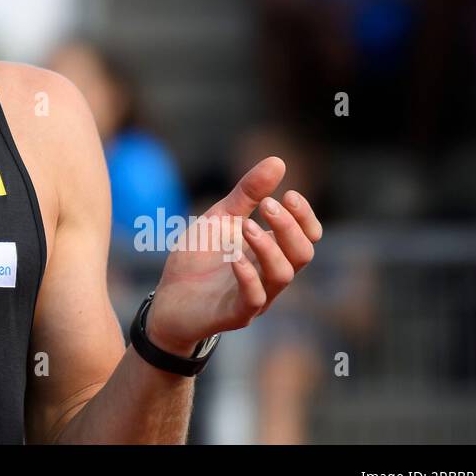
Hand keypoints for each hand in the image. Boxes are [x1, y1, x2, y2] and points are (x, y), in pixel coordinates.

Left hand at [145, 157, 322, 355]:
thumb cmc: (200, 259)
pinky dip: (248, 275)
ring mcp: (256, 297)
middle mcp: (270, 275)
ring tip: (247, 226)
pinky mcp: (235, 314)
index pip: (307, 236)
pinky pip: (253, 298)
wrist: (168, 298)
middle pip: (302, 254)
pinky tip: (233, 257)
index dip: (305, 217)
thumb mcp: (221, 218)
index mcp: (271, 252)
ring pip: (283, 275)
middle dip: (288, 227)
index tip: (289, 194)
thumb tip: (278, 161)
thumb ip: (247, 194)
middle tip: (267, 205)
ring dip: (268, 246)